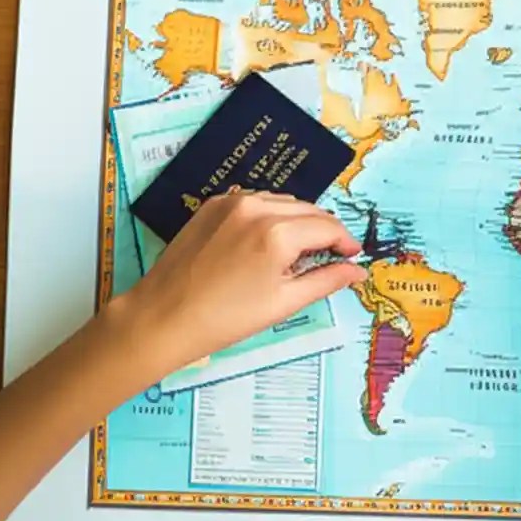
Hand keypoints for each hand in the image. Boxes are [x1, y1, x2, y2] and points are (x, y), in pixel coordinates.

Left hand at [108, 191, 366, 374]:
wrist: (162, 317)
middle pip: (309, 210)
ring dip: (299, 221)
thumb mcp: (283, 303)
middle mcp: (258, 208)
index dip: (346, 242)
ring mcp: (232, 202)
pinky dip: (272, 215)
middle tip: (331, 257)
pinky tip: (268, 240)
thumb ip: (326, 280)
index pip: (328, 227)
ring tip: (298, 251)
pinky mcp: (213, 205)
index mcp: (279, 233)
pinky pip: (257, 201)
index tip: (352, 258)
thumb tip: (358, 271)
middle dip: (325, 232)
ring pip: (284, 202)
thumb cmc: (225, 319)